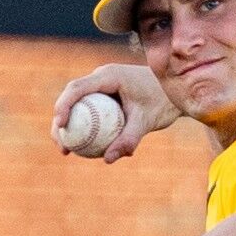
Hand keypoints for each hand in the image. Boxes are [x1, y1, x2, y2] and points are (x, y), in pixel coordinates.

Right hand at [52, 64, 179, 163]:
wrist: (175, 91)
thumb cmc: (162, 102)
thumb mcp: (146, 122)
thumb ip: (128, 140)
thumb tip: (107, 160)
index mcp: (109, 76)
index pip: (78, 88)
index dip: (63, 106)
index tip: (60, 127)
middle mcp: (102, 78)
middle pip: (71, 97)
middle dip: (60, 121)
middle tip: (61, 146)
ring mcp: (102, 87)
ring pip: (78, 105)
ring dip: (69, 127)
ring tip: (66, 152)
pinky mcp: (106, 96)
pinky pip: (90, 112)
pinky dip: (85, 129)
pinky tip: (83, 151)